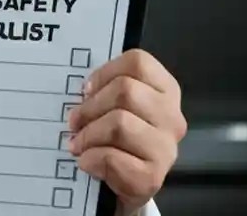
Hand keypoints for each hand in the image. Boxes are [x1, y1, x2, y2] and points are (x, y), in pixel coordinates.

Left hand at [66, 49, 186, 215]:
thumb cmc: (117, 138)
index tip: (88, 90)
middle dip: (91, 107)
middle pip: (126, 91)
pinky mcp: (153, 177)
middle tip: (75, 121)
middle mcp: (172, 117)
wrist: (126, 185)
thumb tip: (84, 91)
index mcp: (165, 91)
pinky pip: (112, 157)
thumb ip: (105, 90)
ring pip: (119, 123)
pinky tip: (88, 162)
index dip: (105, 73)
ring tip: (79, 143)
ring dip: (89, 134)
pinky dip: (91, 159)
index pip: (138, 63)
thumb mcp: (115, 106)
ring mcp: (166, 148)